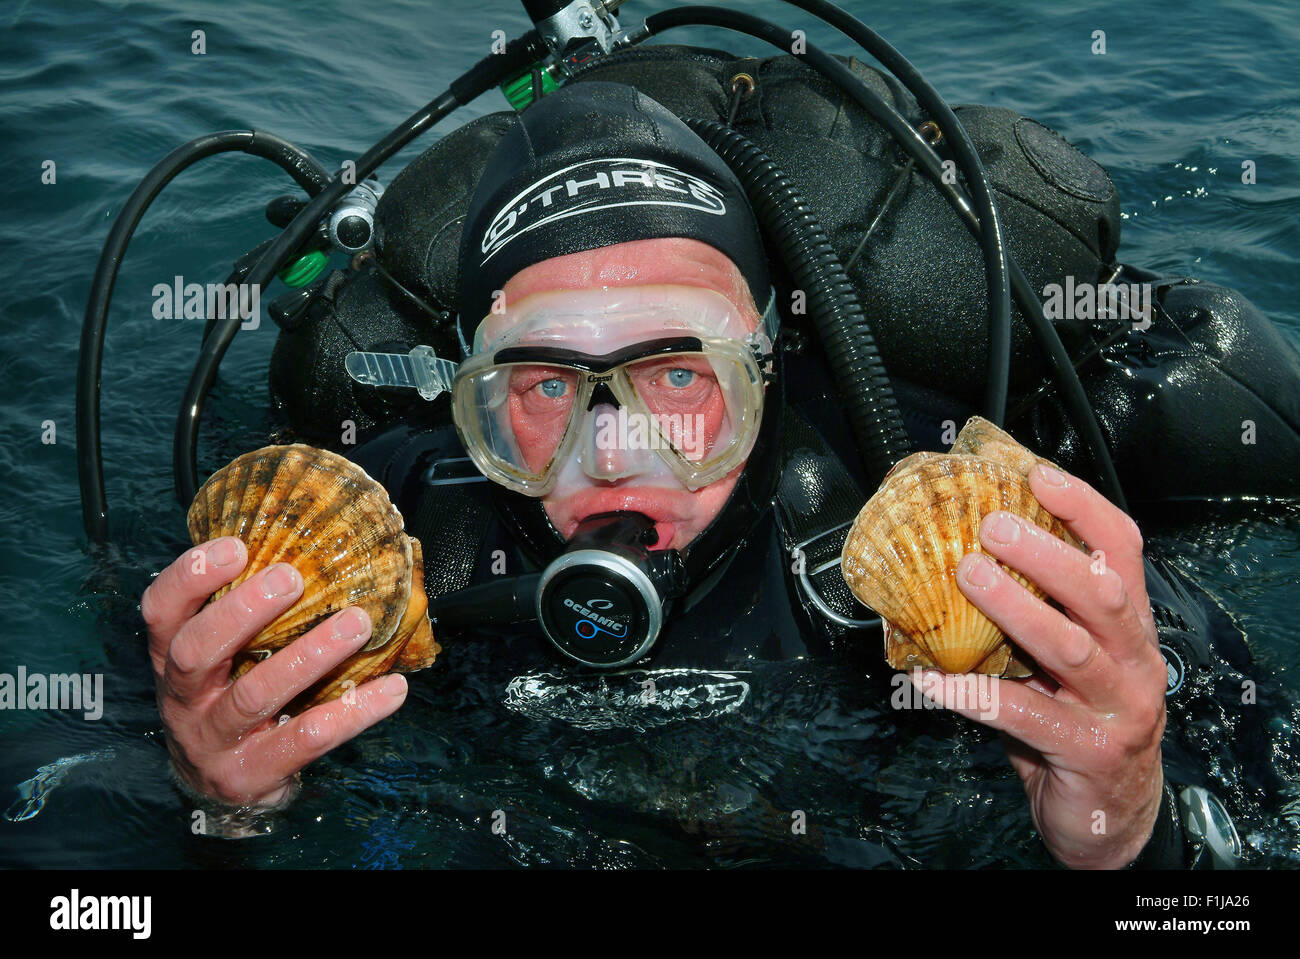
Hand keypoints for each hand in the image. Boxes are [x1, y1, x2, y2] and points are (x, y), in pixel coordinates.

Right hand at [142, 536, 407, 807]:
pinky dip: (354, 712)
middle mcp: (184, 700)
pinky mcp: (254, 773)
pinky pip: (306, 739)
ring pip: (256, 695)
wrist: (220, 786)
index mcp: (171, 658)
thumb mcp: (223, 657)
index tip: (237, 547)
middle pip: (196, 652)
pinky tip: (392, 688)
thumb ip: (247, 612)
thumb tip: (311, 549)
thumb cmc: (229, 697)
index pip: (161, 611)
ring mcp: (215, 741)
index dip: (191, 577)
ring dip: (309, 655)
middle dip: (242, 611)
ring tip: (356, 624)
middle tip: (292, 577)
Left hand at [911, 464, 1166, 868]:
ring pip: (1067, 645)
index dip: (1082, 508)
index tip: (1035, 476)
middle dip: (1044, 553)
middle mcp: (1134, 661)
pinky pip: (1021, 712)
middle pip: (1100, 591)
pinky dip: (970, 691)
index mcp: (1131, 627)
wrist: (1110, 817)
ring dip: (1012, 607)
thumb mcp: (1068, 663)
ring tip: (967, 577)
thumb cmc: (1078, 724)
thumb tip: (962, 556)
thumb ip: (1038, 614)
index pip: (1121, 551)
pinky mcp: (1088, 751)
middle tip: (992, 527)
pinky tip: (931, 678)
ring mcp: (1117, 707)